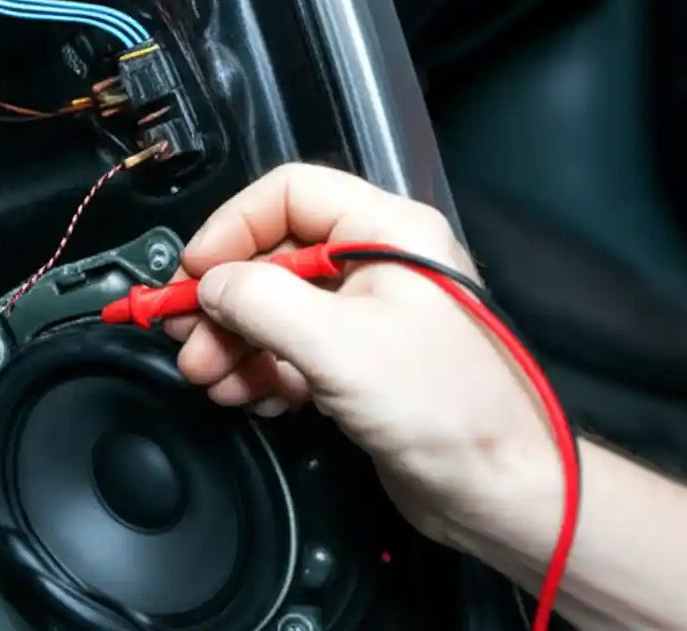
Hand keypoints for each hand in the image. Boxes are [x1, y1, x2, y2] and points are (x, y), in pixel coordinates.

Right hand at [168, 164, 559, 543]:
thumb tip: (209, 285)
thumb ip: (261, 301)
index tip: (194, 273)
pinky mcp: (360, 367)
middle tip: (186, 340)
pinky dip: (262, 372)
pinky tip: (251, 398)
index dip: (233, 226)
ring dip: (234, 343)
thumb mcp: (337, 344)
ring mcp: (368, 318)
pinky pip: (292, 353)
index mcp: (387, 231)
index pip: (291, 193)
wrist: (501, 493)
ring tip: (210, 379)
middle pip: (274, 257)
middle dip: (224, 301)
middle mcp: (377, 264)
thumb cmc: (441, 407)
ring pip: (276, 311)